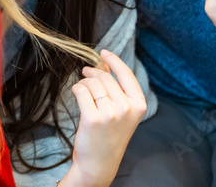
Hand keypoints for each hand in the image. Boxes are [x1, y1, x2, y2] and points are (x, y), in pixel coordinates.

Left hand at [62, 50, 146, 186]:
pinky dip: (76, 89)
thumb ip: (116, 88)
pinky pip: (81, 90)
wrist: (99, 163)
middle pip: (105, 77)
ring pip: (92, 82)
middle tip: (85, 73)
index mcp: (139, 105)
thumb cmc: (109, 136)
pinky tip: (77, 94)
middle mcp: (127, 108)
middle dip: (92, 72)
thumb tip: (104, 63)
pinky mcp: (93, 118)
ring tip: (82, 90)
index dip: (114, 60)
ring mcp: (111, 113)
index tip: (103, 52)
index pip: (126, 74)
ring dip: (83, 82)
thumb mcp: (121, 112)